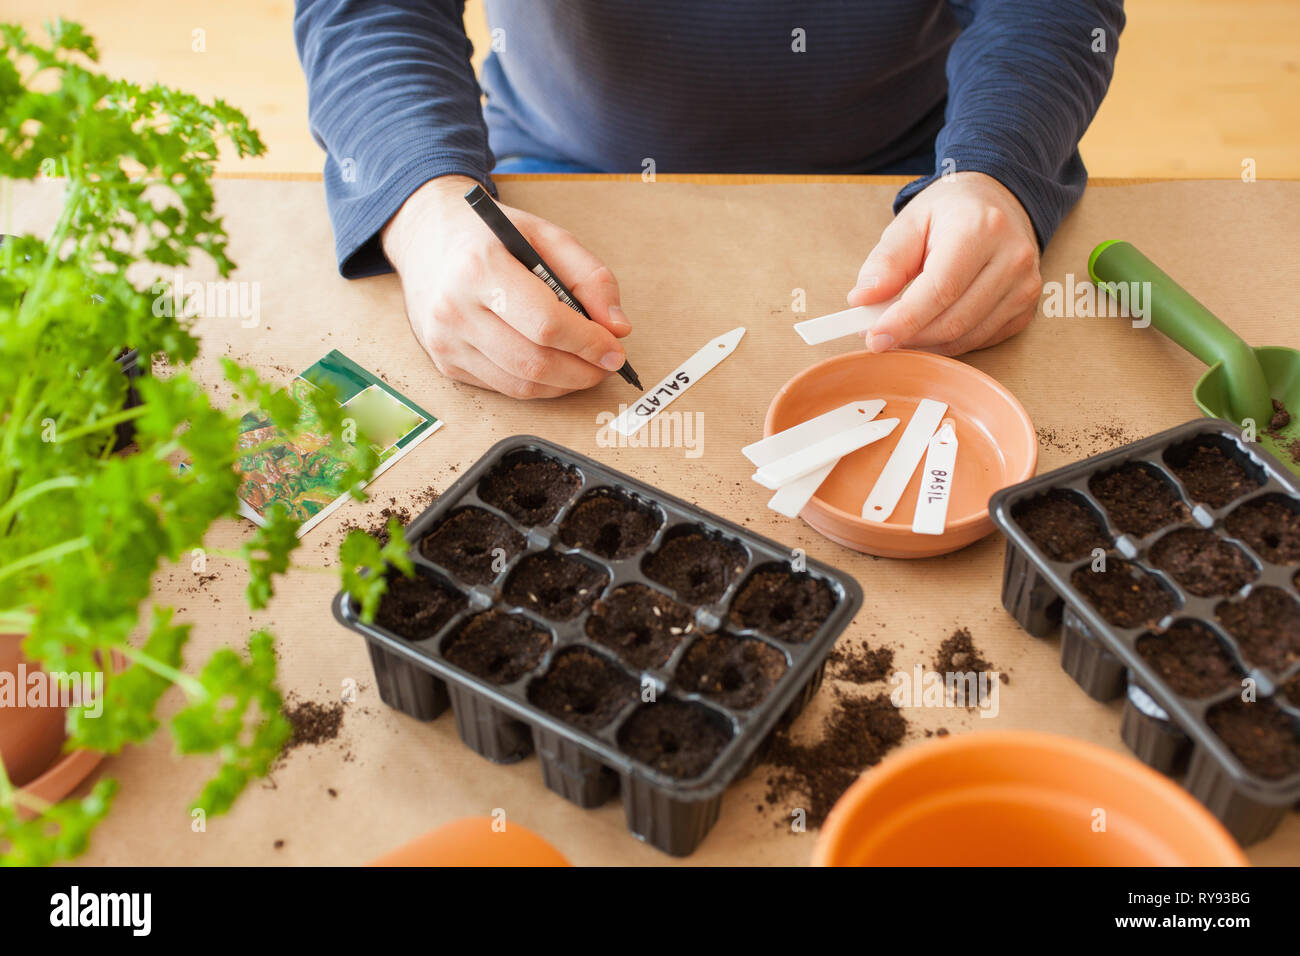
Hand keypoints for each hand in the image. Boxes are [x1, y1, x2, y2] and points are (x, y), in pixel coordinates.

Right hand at [381, 174, 629, 397]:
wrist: (426, 239)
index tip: (615, 350)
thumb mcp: (546, 235)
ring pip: (520, 385)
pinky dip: (538, 385)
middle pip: (534, 362)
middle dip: (582, 371)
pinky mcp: (445, 362)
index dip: (588, 344)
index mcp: (480, 266)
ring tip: (586, 369)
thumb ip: (590, 277)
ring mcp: (445, 340)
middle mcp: (455, 308)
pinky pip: (503, 387)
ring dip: (563, 384)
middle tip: (607, 365)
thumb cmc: (490, 236)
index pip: (546, 324)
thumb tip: (617, 328)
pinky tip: (554, 368)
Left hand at [847, 171, 1041, 354]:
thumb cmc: (948, 213)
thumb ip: (885, 262)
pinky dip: (949, 342)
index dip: (904, 320)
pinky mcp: (1027, 307)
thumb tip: (862, 300)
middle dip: (910, 336)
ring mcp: (1025, 286)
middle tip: (879, 334)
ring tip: (902, 329)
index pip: (940, 290)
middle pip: (953, 320)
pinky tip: (931, 326)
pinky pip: (981, 340)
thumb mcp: (909, 223)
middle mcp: (1011, 258)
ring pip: (967, 337)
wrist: (997, 202)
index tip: (874, 338)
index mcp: (980, 229)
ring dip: (927, 343)